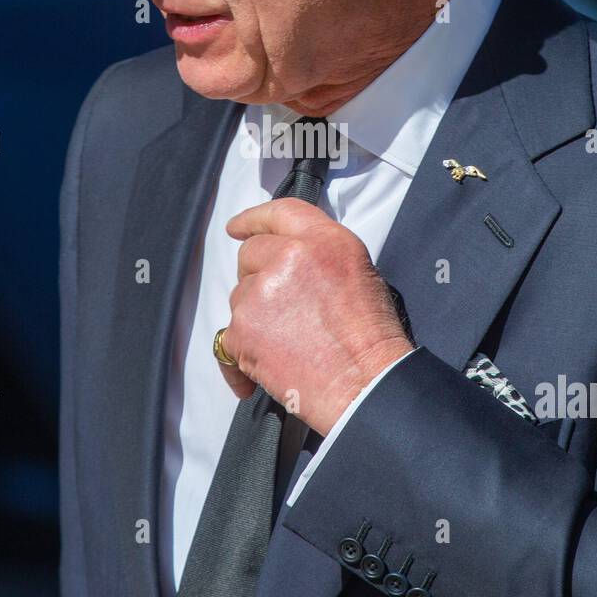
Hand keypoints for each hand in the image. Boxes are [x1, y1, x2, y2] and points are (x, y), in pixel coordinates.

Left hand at [216, 198, 413, 435]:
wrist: (365, 383)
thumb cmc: (371, 337)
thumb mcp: (358, 270)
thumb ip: (319, 251)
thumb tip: (288, 255)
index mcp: (322, 240)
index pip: (278, 213)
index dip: (253, 219)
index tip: (237, 227)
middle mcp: (289, 257)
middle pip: (250, 254)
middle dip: (257, 276)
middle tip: (281, 307)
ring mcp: (261, 292)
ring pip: (239, 296)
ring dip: (254, 315)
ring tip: (287, 342)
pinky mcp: (242, 328)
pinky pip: (226, 339)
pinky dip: (239, 358)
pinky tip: (261, 370)